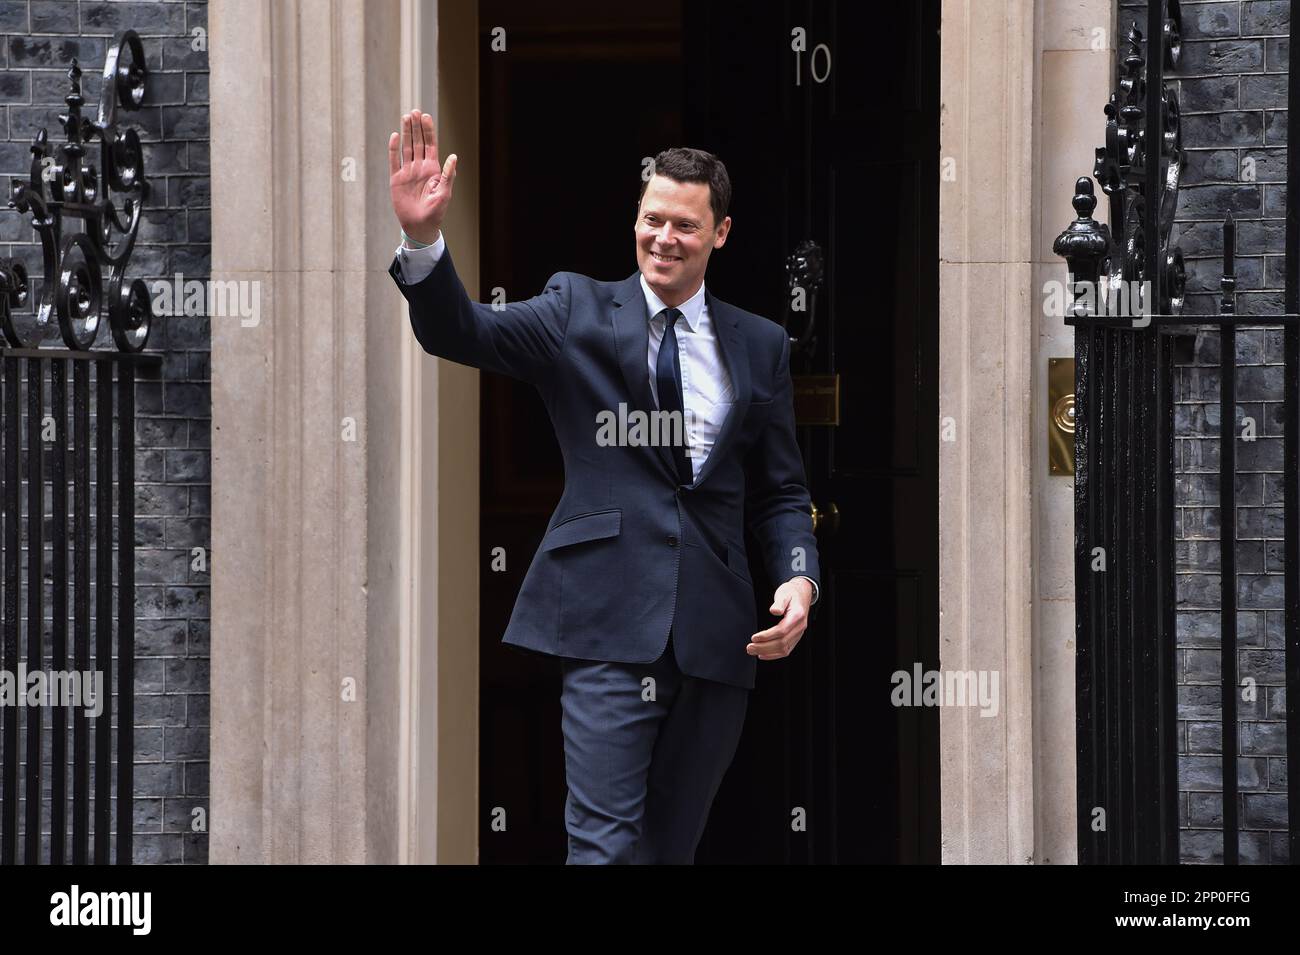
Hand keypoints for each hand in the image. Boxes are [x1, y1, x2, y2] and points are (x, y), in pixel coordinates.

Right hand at [388, 108, 456, 245]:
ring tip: (405, 117)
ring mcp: (407, 172)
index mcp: (433, 169)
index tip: (425, 116)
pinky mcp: (396, 179)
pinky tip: (395, 136)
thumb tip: (454, 157)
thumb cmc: (435, 211)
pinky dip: (394, 149)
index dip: (428, 131)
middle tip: (414, 112)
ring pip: (406, 148)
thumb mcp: (445, 193)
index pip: (430, 145)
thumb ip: (449, 175)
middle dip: (416, 127)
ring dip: (406, 133)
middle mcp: (420, 167)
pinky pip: (394, 160)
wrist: (419, 226)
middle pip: (417, 143)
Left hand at [746, 577, 811, 659]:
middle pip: (782, 643)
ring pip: (784, 649)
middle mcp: (799, 627)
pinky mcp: (795, 637)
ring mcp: (799, 633)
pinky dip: (774, 655)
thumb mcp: (784, 593)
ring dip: (767, 652)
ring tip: (753, 651)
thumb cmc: (791, 593)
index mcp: (797, 616)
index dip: (767, 636)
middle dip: (764, 647)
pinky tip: (763, 655)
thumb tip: (774, 611)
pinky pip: (787, 650)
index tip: (754, 638)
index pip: (781, 631)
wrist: (802, 594)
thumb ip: (779, 602)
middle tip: (749, 647)